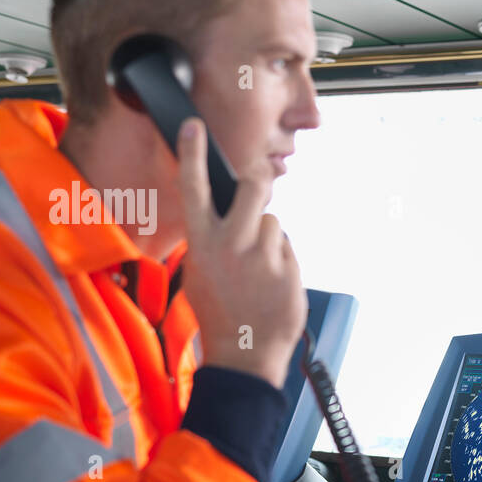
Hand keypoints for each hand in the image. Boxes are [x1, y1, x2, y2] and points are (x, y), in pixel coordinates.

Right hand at [177, 118, 306, 389]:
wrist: (244, 354)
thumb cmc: (219, 314)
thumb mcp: (200, 273)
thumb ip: (213, 240)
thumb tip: (231, 219)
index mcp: (203, 244)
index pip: (194, 189)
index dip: (192, 154)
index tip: (193, 127)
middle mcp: (234, 245)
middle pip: (255, 187)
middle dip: (259, 183)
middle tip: (257, 193)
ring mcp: (265, 258)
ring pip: (274, 224)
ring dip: (269, 238)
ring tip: (259, 269)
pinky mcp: (290, 271)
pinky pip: (287, 251)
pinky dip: (281, 262)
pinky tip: (271, 286)